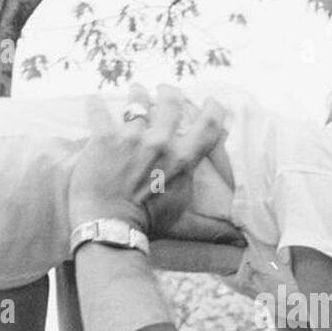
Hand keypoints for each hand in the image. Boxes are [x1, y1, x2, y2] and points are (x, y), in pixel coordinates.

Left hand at [67, 83, 238, 241]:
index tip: (212, 102)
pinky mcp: (104, 138)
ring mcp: (131, 138)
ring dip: (138, 93)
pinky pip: (98, 111)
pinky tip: (94, 100)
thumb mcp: (183, 222)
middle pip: (171, 103)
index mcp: (183, 161)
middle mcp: (160, 143)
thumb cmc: (147, 227)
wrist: (111, 227)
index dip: (214, 109)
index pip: (208, 126)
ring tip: (136, 89)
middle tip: (165, 89)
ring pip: (137, 102)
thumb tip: (237, 241)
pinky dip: (95, 104)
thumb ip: (210, 226)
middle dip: (170, 92)